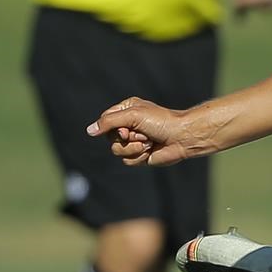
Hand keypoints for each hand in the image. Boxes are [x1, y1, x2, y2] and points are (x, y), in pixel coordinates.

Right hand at [87, 97, 205, 166]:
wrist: (181, 137)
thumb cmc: (161, 121)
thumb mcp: (133, 115)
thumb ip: (109, 122)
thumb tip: (89, 131)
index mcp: (126, 111)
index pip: (105, 121)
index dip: (111, 128)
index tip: (125, 128)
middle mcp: (128, 126)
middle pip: (110, 138)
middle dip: (126, 138)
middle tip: (142, 133)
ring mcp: (134, 141)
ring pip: (117, 151)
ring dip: (134, 148)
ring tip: (149, 142)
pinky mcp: (140, 155)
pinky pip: (127, 161)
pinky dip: (139, 156)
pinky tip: (151, 150)